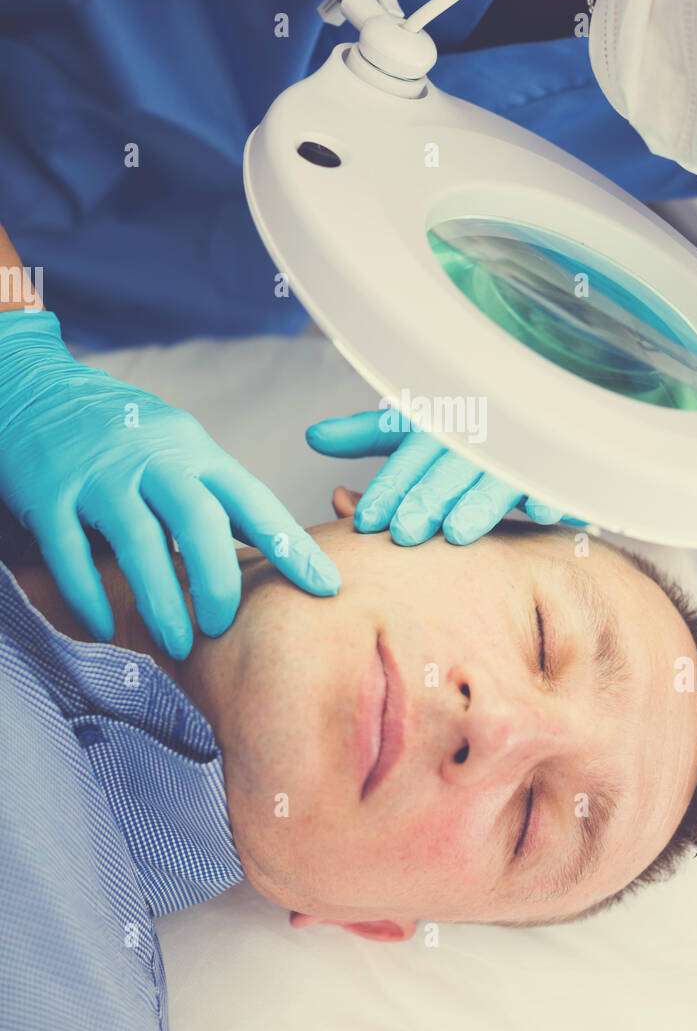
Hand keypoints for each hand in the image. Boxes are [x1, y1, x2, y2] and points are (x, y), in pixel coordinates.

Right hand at [0, 312, 339, 657]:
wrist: (35, 385)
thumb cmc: (121, 431)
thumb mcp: (179, 447)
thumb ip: (217, 495)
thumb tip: (272, 546)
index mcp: (193, 451)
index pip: (254, 500)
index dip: (292, 545)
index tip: (327, 587)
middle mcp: (152, 459)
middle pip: (199, 520)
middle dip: (218, 581)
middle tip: (224, 628)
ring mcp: (99, 474)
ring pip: (138, 540)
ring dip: (161, 599)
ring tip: (178, 645)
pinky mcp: (49, 491)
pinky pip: (70, 550)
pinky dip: (89, 594)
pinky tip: (105, 627)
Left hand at [306, 408, 579, 544]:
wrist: (543, 399)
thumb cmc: (467, 429)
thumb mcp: (416, 425)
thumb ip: (367, 434)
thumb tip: (313, 437)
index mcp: (443, 423)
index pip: (412, 454)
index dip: (390, 487)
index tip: (367, 522)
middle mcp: (480, 433)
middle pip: (451, 467)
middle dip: (427, 499)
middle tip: (404, 534)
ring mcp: (521, 448)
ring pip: (498, 475)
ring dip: (479, 503)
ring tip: (456, 533)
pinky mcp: (559, 465)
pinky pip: (558, 478)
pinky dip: (550, 493)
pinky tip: (540, 512)